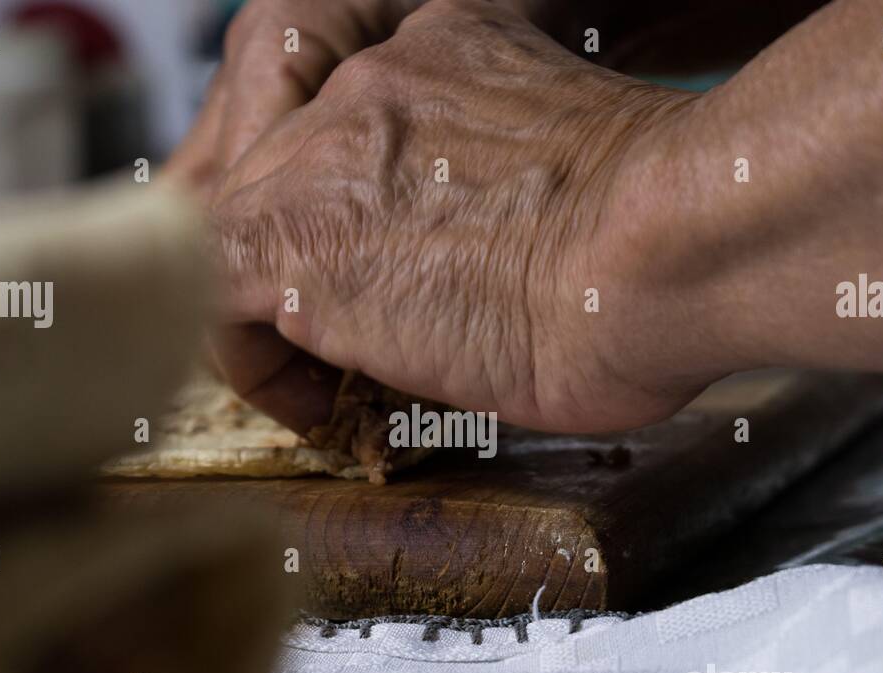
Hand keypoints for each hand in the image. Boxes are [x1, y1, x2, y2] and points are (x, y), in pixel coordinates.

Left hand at [209, 0, 734, 433]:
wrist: (662, 253)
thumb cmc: (668, 247)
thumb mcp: (577, 182)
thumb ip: (514, 196)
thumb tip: (509, 265)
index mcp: (448, 56)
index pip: (356, 129)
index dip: (358, 211)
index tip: (395, 279)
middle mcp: (377, 84)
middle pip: (283, 170)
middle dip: (305, 264)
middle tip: (349, 346)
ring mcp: (328, 150)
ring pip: (242, 226)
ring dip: (277, 314)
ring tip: (330, 385)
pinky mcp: (295, 238)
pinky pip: (214, 294)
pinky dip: (251, 363)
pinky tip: (313, 406)